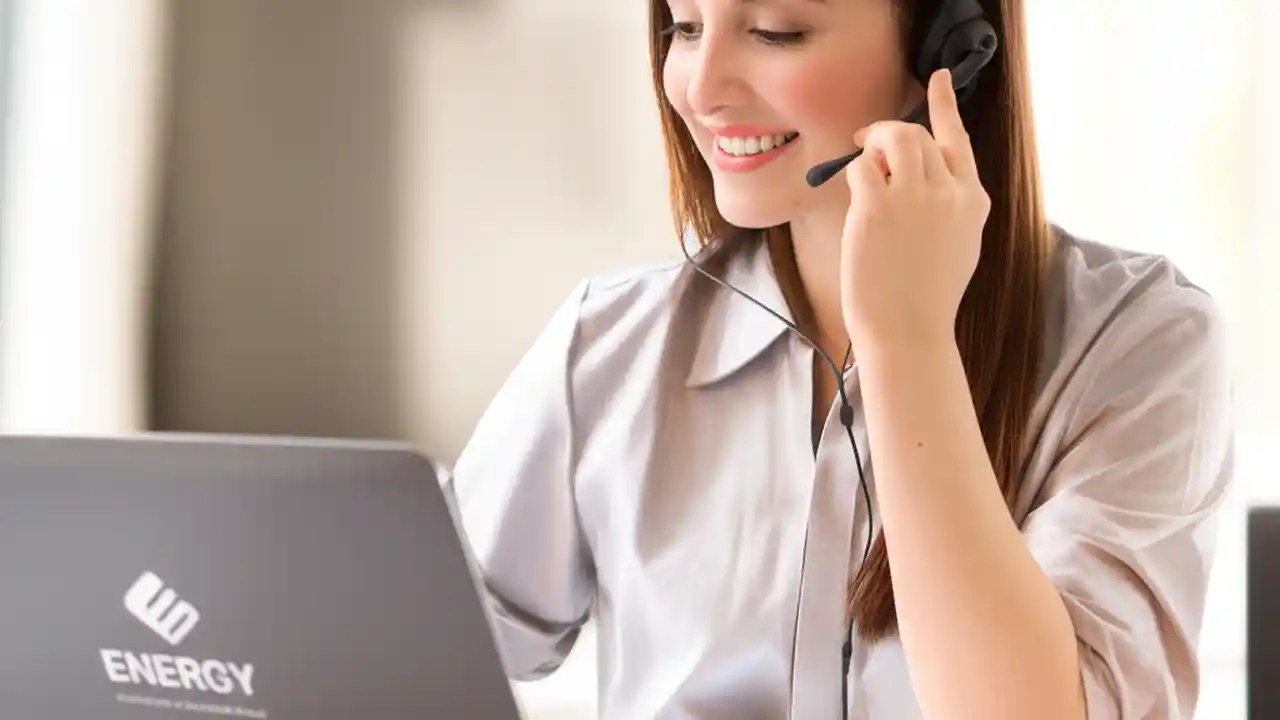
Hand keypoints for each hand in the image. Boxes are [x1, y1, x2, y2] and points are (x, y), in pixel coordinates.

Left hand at [840, 68, 989, 351]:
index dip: (945, 106)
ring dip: (871, 142)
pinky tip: (855, 196)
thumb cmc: (924, 297)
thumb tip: (911, 175)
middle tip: (867, 146)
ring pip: (893, 138)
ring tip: (862, 162)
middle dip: (890, 134)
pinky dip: (854, 172)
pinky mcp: (878, 207)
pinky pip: (861, 166)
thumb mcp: (955, 244)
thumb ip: (945, 204)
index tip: (940, 79)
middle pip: (918, 135)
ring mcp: (915, 197)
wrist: (908, 332)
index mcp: (973, 201)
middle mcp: (949, 192)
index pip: (958, 140)